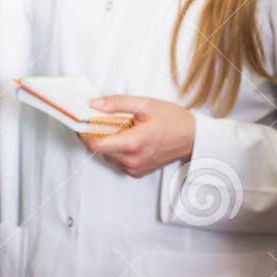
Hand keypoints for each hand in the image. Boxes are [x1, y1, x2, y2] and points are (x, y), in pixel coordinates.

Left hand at [79, 95, 195, 177]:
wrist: (193, 137)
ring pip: (108, 156)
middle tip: (108, 120)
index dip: (85, 133)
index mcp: (133, 144)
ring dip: (109, 143)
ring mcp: (135, 169)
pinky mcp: (137, 172)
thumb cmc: (173, 120)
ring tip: (125, 129)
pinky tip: (131, 139)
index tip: (84, 122)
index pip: (95, 145)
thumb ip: (117, 103)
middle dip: (99, 135)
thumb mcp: (146, 104)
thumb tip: (94, 104)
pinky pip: (118, 161)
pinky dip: (119, 150)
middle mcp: (132, 161)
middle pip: (100, 150)